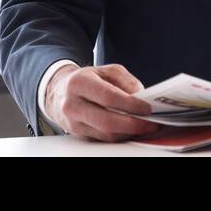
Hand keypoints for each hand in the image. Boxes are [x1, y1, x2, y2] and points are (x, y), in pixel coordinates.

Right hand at [44, 63, 158, 141]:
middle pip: (107, 121)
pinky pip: (103, 139)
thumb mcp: (106, 71)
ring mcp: (74, 122)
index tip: (147, 108)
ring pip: (106, 134)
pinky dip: (120, 136)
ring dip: (128, 132)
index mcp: (79, 83)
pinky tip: (131, 130)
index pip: (108, 97)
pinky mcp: (78, 134)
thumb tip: (141, 97)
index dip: (130, 105)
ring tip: (144, 127)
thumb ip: (126, 81)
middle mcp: (73, 104)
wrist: (59, 92)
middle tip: (151, 124)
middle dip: (133, 125)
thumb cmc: (86, 80)